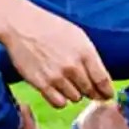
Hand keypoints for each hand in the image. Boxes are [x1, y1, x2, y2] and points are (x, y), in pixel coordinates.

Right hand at [0, 9, 114, 107]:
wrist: (21, 25)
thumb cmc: (50, 27)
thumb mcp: (77, 35)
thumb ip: (90, 57)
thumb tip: (100, 79)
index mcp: (85, 52)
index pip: (103, 81)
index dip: (107, 91)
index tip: (107, 95)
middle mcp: (72, 66)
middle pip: (90, 91)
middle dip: (91, 92)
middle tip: (86, 89)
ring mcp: (57, 76)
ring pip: (75, 98)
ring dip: (74, 93)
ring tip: (66, 82)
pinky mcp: (41, 84)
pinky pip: (59, 103)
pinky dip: (60, 100)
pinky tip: (56, 90)